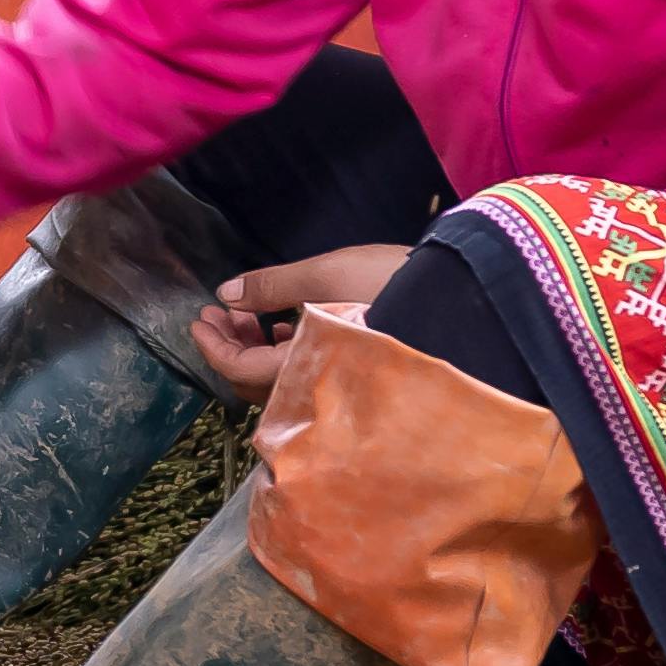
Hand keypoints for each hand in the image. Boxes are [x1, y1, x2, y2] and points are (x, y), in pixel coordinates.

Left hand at [185, 246, 421, 405]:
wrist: (467, 300)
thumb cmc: (395, 284)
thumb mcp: (327, 275)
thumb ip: (271, 286)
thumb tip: (226, 296)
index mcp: (307, 368)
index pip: (241, 373)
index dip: (214, 347)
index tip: (198, 320)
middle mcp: (322, 390)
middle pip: (257, 382)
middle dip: (232, 346)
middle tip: (218, 314)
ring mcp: (341, 388)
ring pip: (281, 379)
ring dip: (257, 347)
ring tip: (248, 314)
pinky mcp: (359, 377)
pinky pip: (307, 376)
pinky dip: (286, 352)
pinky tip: (286, 325)